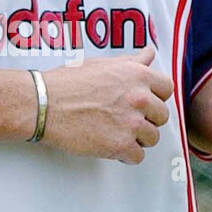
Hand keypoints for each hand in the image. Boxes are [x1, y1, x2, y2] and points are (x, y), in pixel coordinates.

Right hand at [41, 44, 173, 164]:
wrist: (44, 104)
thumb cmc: (67, 82)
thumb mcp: (103, 64)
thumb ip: (131, 62)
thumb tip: (148, 55)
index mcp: (138, 76)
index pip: (167, 89)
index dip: (156, 97)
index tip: (144, 103)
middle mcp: (140, 98)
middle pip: (162, 116)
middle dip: (146, 119)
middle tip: (126, 119)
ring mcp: (132, 123)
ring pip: (151, 138)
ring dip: (137, 138)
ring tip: (116, 133)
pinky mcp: (120, 145)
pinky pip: (137, 156)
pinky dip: (126, 155)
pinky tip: (111, 146)